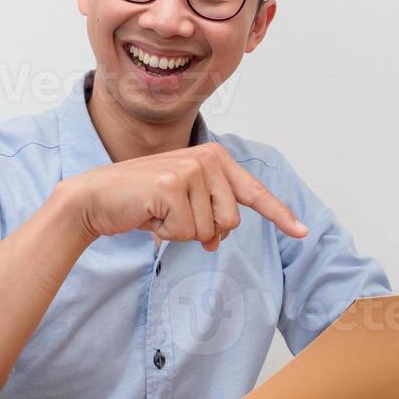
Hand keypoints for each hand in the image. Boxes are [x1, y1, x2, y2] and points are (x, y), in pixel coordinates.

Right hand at [61, 141, 307, 251]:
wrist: (96, 198)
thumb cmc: (141, 201)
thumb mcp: (182, 205)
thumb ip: (209, 217)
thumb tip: (219, 240)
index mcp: (215, 158)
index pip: (253, 193)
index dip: (279, 215)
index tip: (302, 232)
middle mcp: (208, 158)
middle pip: (231, 223)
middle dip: (202, 231)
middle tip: (171, 215)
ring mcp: (191, 169)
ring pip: (209, 231)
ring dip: (181, 233)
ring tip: (158, 213)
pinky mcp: (173, 185)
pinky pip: (187, 233)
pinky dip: (166, 234)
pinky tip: (149, 215)